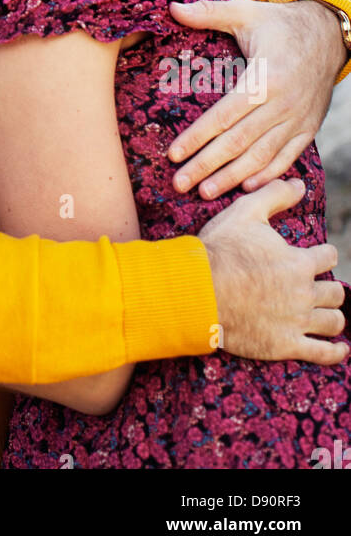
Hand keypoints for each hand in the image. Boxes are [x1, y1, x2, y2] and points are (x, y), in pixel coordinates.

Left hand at [167, 0, 342, 198]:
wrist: (327, 34)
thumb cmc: (278, 24)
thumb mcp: (245, 12)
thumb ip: (208, 12)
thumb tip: (171, 7)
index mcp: (264, 78)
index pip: (224, 116)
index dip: (197, 137)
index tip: (173, 154)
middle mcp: (283, 104)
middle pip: (238, 142)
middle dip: (206, 166)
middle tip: (179, 183)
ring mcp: (298, 119)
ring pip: (262, 156)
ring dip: (233, 177)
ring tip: (205, 192)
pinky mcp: (308, 128)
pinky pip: (288, 156)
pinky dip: (268, 174)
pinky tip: (247, 187)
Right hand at [199, 178, 348, 364]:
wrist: (198, 290)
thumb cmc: (220, 249)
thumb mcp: (245, 212)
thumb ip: (275, 195)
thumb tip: (299, 183)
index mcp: (299, 262)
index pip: (329, 257)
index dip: (324, 254)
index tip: (317, 256)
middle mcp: (304, 293)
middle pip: (335, 292)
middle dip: (328, 287)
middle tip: (317, 287)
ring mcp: (296, 321)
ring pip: (332, 321)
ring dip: (332, 316)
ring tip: (326, 313)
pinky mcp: (285, 345)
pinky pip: (322, 352)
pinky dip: (336, 352)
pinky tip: (341, 349)